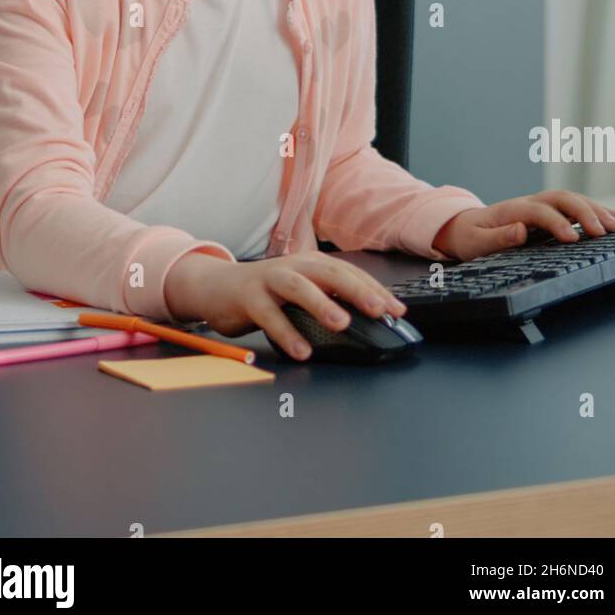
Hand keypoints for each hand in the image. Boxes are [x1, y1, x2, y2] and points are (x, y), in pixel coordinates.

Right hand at [165, 250, 407, 359]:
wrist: (217, 287)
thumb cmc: (266, 292)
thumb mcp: (300, 292)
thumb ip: (327, 301)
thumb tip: (367, 321)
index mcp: (312, 264)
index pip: (349, 274)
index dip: (374, 291)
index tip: (397, 311)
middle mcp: (294, 267)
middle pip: (329, 273)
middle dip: (357, 290)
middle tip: (379, 310)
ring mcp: (270, 279)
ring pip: (298, 287)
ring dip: (321, 304)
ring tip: (341, 324)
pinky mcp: (248, 297)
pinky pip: (269, 315)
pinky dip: (286, 333)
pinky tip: (301, 350)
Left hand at [432, 190, 614, 261]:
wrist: (463, 226)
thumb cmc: (469, 237)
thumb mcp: (475, 243)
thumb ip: (496, 238)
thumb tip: (520, 230)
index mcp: (511, 210)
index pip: (539, 211)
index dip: (557, 223)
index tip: (573, 240)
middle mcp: (528, 203)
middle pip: (561, 198)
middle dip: (583, 212)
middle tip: (601, 232)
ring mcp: (538, 205)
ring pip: (570, 199)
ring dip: (593, 209)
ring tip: (614, 224)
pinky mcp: (546, 212)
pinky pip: (572, 207)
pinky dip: (593, 210)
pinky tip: (612, 217)